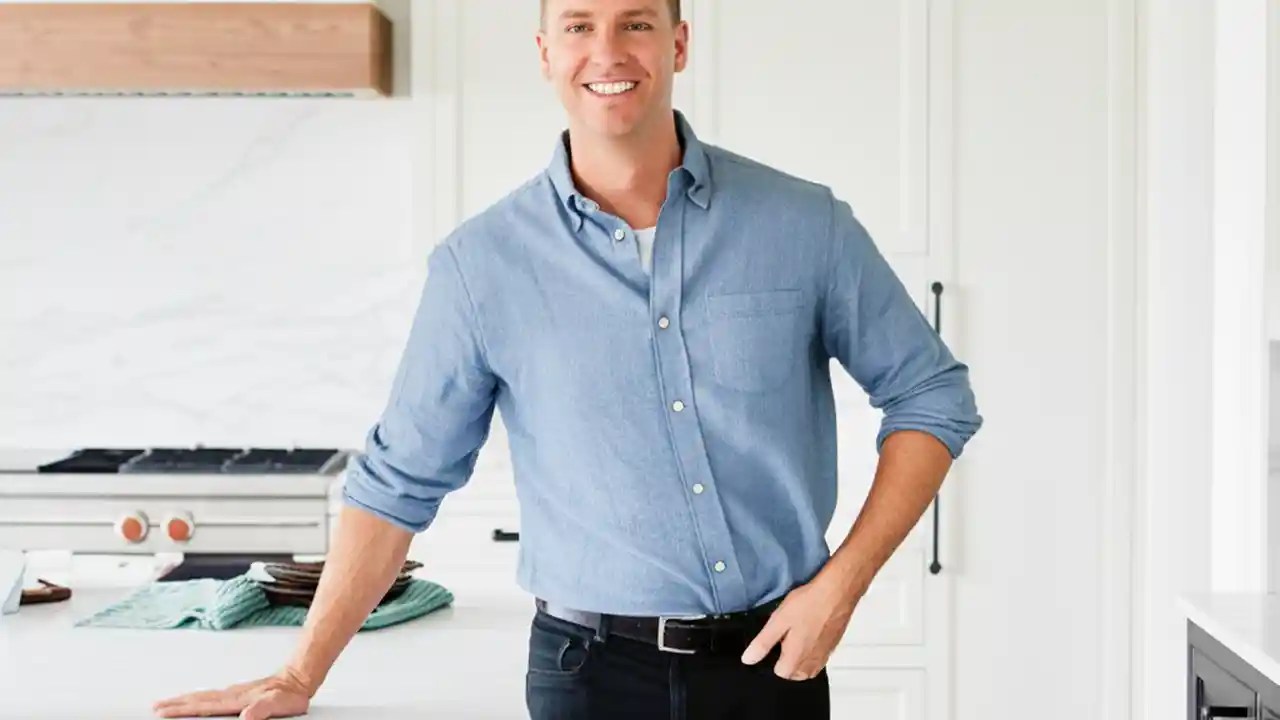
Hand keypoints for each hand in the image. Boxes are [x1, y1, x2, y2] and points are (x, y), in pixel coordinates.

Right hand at [152, 668, 312, 718]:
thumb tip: (245, 717)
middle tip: (156, 707)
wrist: (297, 680)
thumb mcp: (278, 704)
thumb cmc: (289, 695)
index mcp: (235, 700)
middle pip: (197, 700)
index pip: (203, 707)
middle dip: (175, 704)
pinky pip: (211, 697)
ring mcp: (233, 693)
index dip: (182, 710)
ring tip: (168, 703)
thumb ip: (261, 710)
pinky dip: (197, 699)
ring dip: (184, 700)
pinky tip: (196, 702)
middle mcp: (231, 695)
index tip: (164, 711)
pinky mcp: (237, 695)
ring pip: (202, 697)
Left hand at [739, 573, 861, 680]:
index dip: (773, 656)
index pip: (779, 672)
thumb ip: (763, 643)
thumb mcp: (778, 621)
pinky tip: (810, 628)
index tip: (774, 640)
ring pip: (806, 665)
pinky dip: (812, 648)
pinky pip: (817, 655)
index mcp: (796, 660)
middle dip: (787, 658)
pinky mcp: (833, 647)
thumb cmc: (808, 604)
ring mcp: (825, 656)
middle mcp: (812, 664)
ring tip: (797, 631)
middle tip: (785, 634)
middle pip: (794, 672)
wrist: (836, 592)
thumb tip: (748, 659)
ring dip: (799, 654)